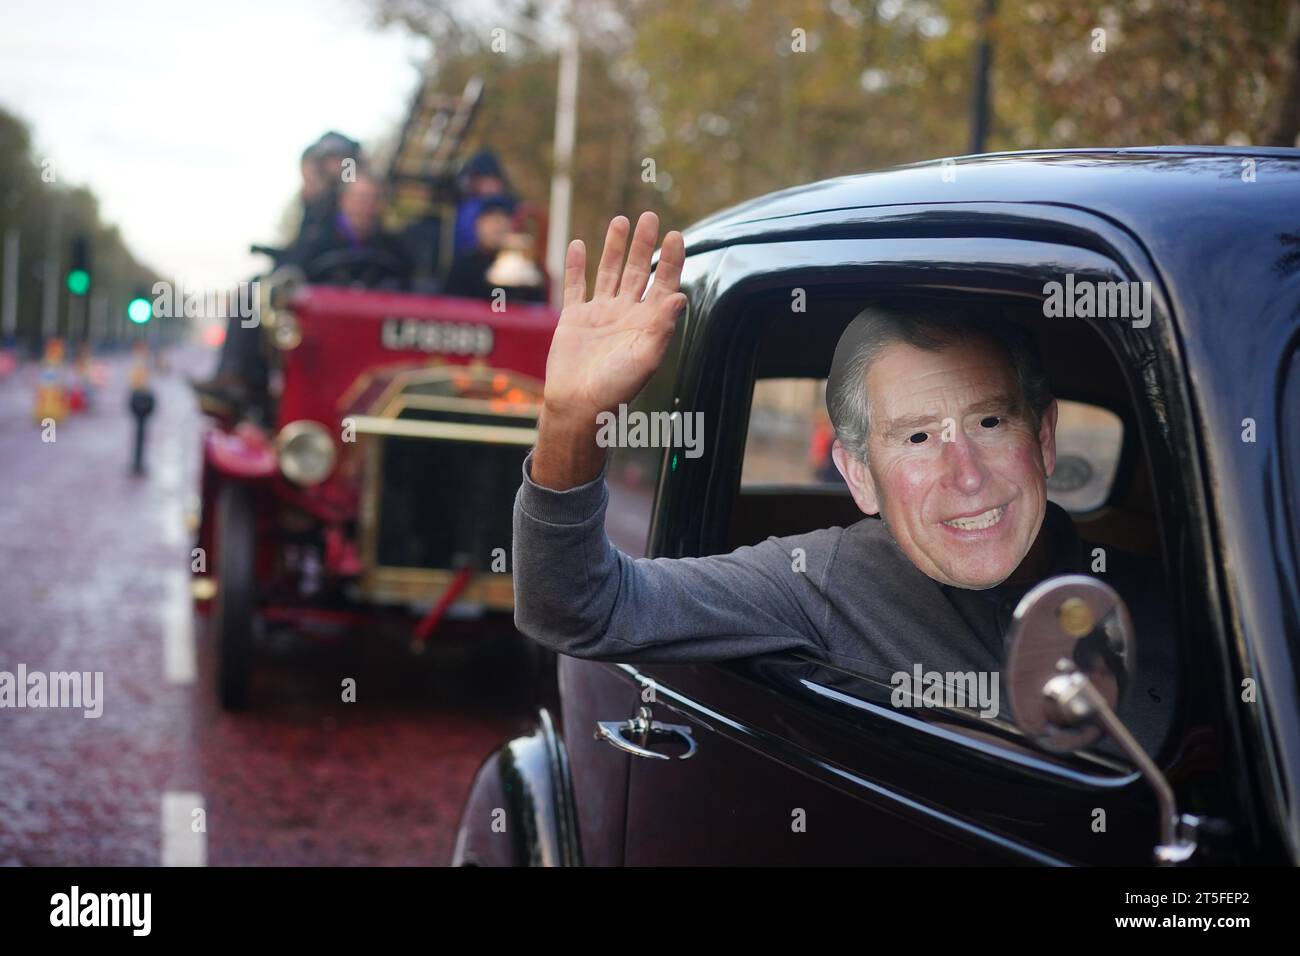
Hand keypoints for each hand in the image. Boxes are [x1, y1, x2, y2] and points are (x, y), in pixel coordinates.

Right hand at [531, 212, 686, 489]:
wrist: (578, 406)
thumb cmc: (615, 388)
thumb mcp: (646, 358)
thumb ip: (662, 327)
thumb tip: (680, 297)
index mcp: (647, 323)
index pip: (663, 283)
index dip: (671, 260)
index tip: (675, 235)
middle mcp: (626, 314)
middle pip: (638, 271)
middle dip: (645, 244)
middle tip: (650, 216)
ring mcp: (600, 314)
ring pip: (609, 272)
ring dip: (615, 247)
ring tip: (621, 221)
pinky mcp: (575, 318)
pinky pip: (577, 286)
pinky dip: (577, 266)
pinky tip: (580, 245)